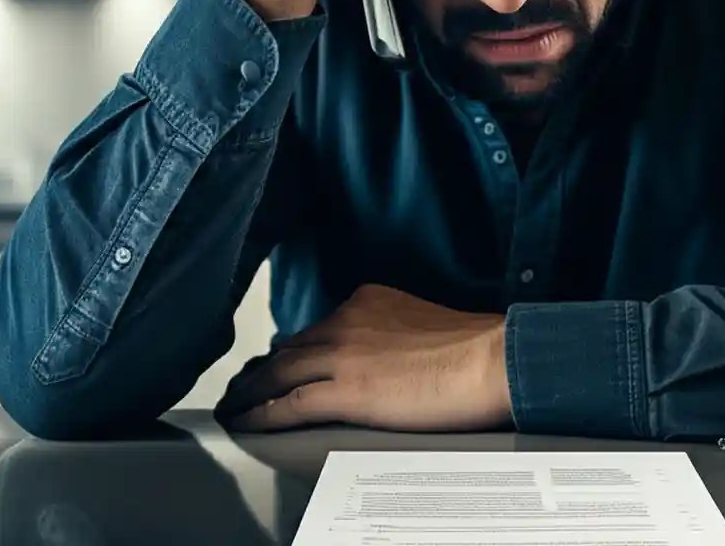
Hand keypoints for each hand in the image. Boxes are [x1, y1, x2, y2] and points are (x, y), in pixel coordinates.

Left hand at [219, 284, 512, 432]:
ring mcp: (342, 356)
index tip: (282, 362)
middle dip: (264, 370)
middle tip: (244, 386)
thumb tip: (396, 359)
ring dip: (250, 393)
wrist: (490, 360)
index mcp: (368, 301)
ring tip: (234, 407)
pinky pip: (288, 405)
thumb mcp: (426, 324)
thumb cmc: (477, 348)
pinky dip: (261, 415)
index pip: (318, 328)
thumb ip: (399, 334)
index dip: (295, 350)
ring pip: (278, 374)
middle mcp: (346, 321)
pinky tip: (247, 423)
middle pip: (290, 349)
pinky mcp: (344, 392)